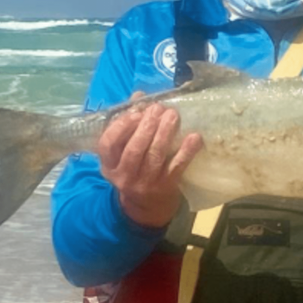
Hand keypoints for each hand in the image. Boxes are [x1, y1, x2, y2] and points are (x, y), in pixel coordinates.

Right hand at [98, 96, 202, 226]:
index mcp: (109, 164)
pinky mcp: (165, 187)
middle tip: (159, 109)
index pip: (108, 144)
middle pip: (134, 149)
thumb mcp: (124, 151)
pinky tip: (194, 137)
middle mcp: (124, 176)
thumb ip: (129, 123)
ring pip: (154, 156)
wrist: (147, 206)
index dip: (122, 126)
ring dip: (165, 134)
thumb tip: (139, 96)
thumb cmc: (134, 169)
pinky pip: (176, 167)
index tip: (136, 112)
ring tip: (173, 115)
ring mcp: (145, 183)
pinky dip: (186, 152)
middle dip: (147, 126)